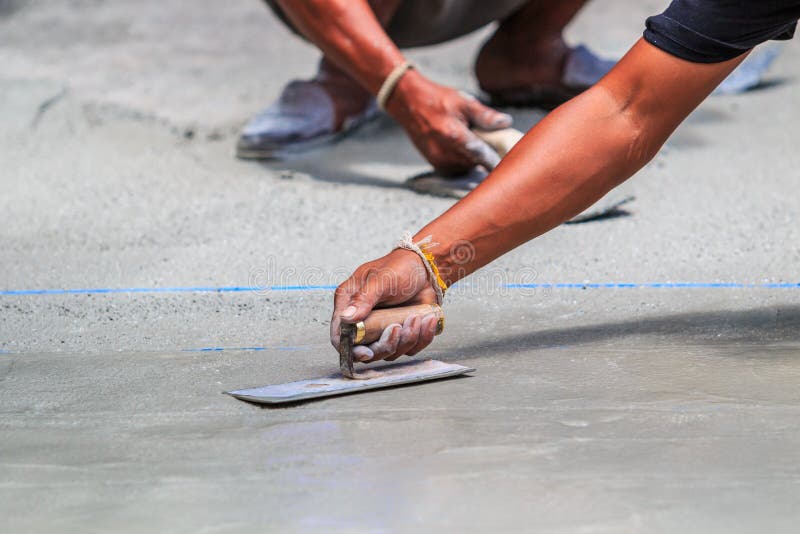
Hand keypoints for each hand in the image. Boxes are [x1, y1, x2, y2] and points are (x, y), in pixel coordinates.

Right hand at [331, 249, 440, 362]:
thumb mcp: (380, 280)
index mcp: (350, 304)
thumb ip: (363, 299)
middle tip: (398, 327)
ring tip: (416, 317)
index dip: (351, 349)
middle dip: (385, 345)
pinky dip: (421, 338)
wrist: (426, 269)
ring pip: (390, 352)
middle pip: (367, 350)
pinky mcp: (403, 334)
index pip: (341, 335)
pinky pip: (411, 348)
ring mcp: (383, 330)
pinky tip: (427, 320)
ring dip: (407, 339)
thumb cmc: (399, 267)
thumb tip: (346, 318)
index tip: (367, 352)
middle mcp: (364, 321)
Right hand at [386, 69, 512, 175]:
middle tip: (495, 146)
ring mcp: (439, 161)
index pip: (483, 156)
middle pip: (476, 163)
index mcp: (454, 136)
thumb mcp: (463, 101)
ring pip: (468, 167)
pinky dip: (464, 161)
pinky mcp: (436, 165)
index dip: (497, 161)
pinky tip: (462, 147)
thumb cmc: (437, 100)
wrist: (409, 104)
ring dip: (474, 159)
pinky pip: (458, 168)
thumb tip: (506, 123)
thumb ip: (485, 115)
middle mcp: (445, 153)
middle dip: (487, 157)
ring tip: (473, 142)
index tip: (511, 163)